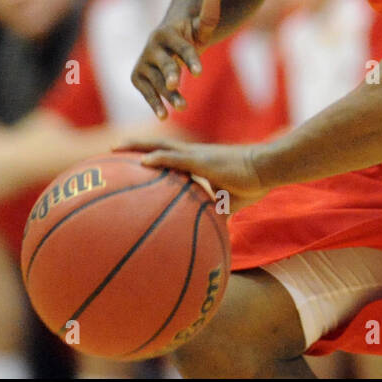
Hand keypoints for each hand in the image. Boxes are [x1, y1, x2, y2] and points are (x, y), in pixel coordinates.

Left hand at [122, 139, 268, 211]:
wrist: (267, 168)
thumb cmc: (254, 183)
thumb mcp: (231, 203)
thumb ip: (218, 214)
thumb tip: (212, 235)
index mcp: (199, 163)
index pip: (170, 156)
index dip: (152, 156)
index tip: (132, 159)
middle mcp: (194, 155)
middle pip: (159, 146)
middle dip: (136, 146)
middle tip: (114, 148)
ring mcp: (197, 155)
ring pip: (161, 146)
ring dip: (138, 146)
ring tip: (116, 147)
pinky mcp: (202, 160)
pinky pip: (175, 158)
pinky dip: (158, 158)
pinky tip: (142, 161)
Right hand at [132, 0, 220, 118]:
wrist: (168, 45)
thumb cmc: (190, 36)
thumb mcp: (201, 28)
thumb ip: (208, 15)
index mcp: (166, 33)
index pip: (181, 48)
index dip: (190, 59)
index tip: (199, 72)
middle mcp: (151, 46)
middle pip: (165, 63)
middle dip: (171, 73)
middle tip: (177, 83)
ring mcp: (142, 62)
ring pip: (157, 81)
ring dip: (168, 95)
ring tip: (183, 107)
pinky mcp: (137, 76)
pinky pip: (145, 91)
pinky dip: (153, 103)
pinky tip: (163, 116)